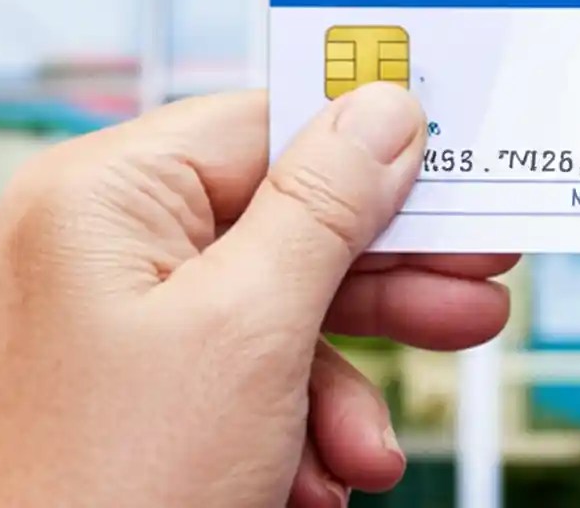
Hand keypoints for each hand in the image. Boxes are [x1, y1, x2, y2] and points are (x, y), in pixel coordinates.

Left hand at [0, 84, 516, 507]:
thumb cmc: (112, 491)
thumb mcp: (251, 329)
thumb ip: (327, 206)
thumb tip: (382, 111)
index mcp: (102, 199)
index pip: (265, 125)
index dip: (370, 142)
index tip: (456, 158)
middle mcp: (105, 247)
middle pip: (288, 221)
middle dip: (387, 276)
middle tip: (477, 281)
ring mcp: (123, 323)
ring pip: (282, 308)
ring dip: (346, 383)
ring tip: (375, 449)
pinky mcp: (150, 389)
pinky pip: (256, 371)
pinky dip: (302, 424)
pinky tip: (321, 476)